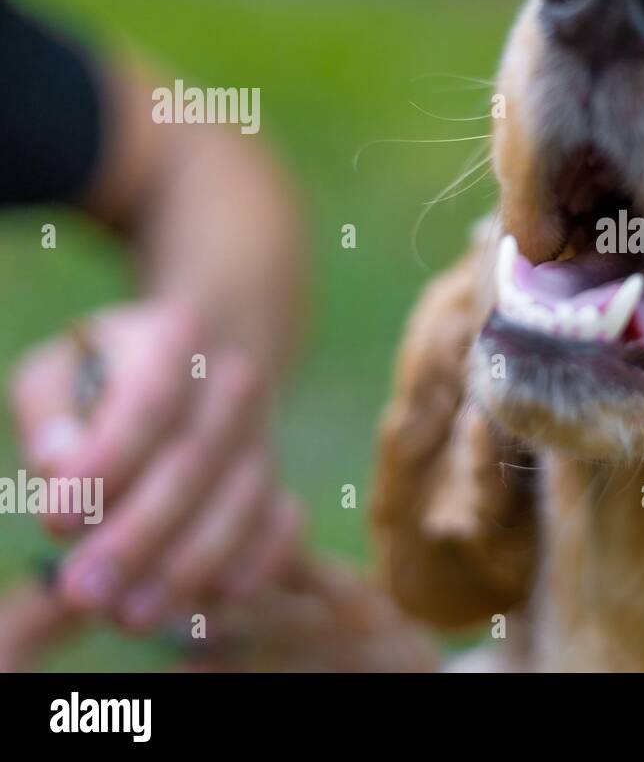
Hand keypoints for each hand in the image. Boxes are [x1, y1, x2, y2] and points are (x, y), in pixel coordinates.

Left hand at [8, 300, 303, 632]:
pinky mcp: (280, 479)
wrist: (207, 353)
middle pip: (195, 462)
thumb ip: (51, 411)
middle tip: (84, 590)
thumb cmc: (111, 370)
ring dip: (191, 562)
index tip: (57, 520)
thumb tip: (57, 465)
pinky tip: (219, 597)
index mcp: (177, 336)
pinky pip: (286, 522)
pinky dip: (261, 561)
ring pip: (241, 499)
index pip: (148, 403)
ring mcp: (266, 432)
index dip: (108, 464)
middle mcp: (235, 381)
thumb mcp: (64, 368)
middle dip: (140, 534)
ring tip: (132, 614)